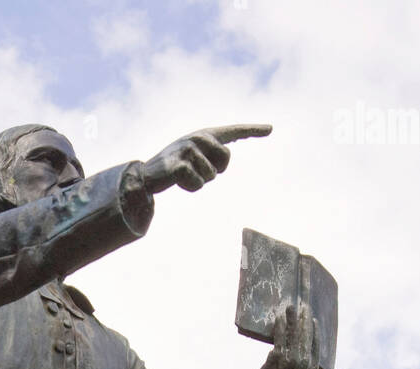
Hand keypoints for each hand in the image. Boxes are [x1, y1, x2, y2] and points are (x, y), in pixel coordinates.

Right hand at [141, 123, 271, 194]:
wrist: (148, 175)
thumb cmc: (176, 168)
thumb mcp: (197, 159)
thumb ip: (212, 156)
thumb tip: (226, 155)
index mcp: (205, 134)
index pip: (233, 131)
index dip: (253, 130)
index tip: (271, 128)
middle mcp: (198, 137)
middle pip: (226, 160)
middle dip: (215, 172)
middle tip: (195, 170)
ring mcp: (188, 149)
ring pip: (212, 176)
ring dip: (200, 181)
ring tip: (184, 175)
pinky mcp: (180, 165)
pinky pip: (199, 184)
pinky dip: (190, 188)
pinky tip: (178, 181)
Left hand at [254, 303, 319, 368]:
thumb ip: (306, 361)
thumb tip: (304, 339)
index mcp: (312, 368)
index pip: (316, 343)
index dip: (314, 329)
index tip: (312, 318)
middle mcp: (303, 363)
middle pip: (305, 335)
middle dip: (303, 319)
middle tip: (302, 306)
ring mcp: (290, 360)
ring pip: (293, 334)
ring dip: (291, 318)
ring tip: (290, 307)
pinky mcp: (276, 358)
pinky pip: (279, 338)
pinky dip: (279, 327)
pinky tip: (279, 319)